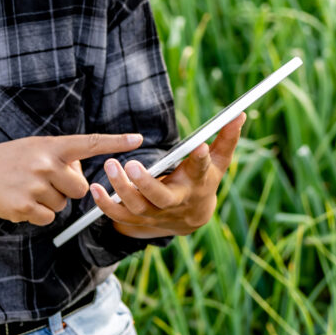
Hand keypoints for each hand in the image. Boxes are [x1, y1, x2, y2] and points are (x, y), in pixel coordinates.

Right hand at [0, 132, 144, 225]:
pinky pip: (48, 217)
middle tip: (44, 181)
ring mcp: (35, 185)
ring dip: (49, 201)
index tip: (139, 140)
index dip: (116, 142)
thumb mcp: (36, 148)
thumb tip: (81, 175)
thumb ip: (61, 157)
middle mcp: (46, 163)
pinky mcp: (25, 206)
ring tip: (27, 188)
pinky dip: (38, 214)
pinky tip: (21, 201)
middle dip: (68, 189)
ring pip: (63, 204)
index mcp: (52, 146)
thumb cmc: (10, 161)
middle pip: (80, 188)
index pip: (90, 143)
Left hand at [93, 113, 245, 239]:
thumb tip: (240, 113)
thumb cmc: (204, 180)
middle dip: (146, 184)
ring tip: (108, 166)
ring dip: (120, 190)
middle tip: (131, 164)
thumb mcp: (218, 162)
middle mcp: (176, 202)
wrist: (192, 218)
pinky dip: (105, 206)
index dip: (201, 160)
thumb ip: (226, 138)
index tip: (199, 146)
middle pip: (161, 198)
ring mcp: (157, 214)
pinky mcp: (139, 221)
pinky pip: (120, 217)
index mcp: (197, 184)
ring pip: (137, 208)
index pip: (201, 171)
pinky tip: (95, 188)